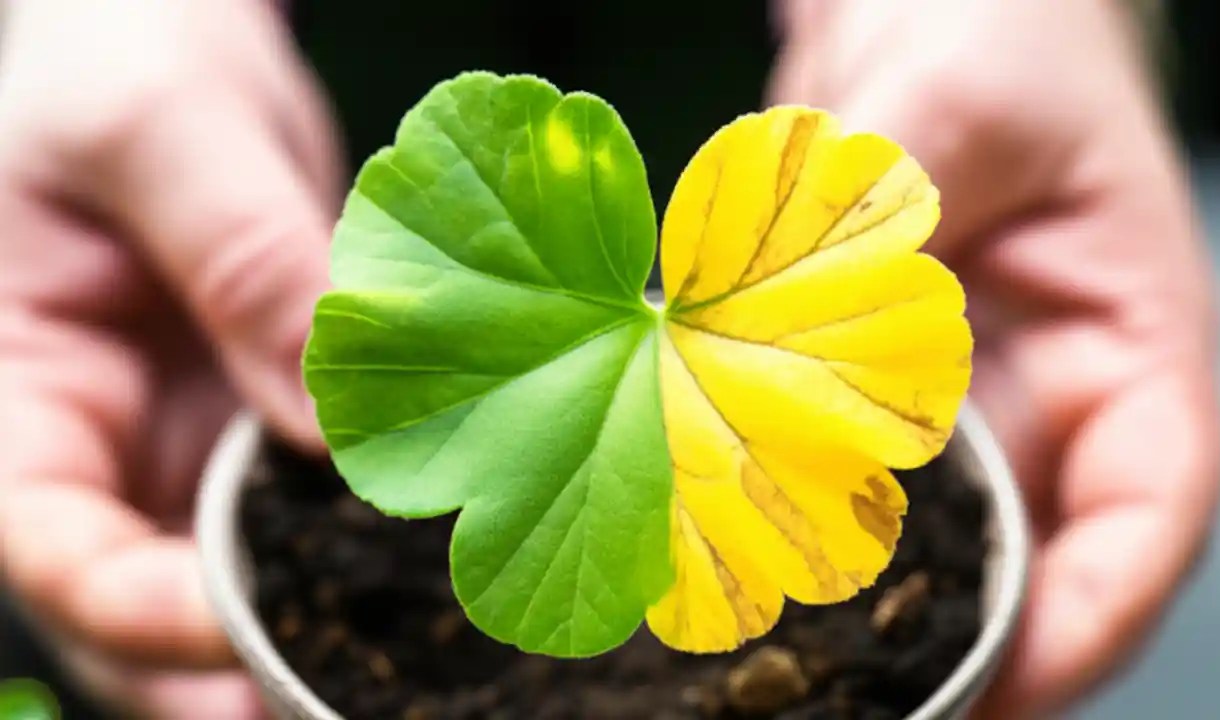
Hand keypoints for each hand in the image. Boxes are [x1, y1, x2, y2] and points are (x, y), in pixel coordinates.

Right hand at [0, 0, 338, 715]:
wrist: (175, 54)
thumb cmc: (120, 67)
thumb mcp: (164, 132)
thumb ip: (244, 263)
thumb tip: (336, 421)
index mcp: (20, 400)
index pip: (56, 546)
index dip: (147, 608)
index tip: (256, 628)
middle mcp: (103, 450)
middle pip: (143, 610)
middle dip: (236, 672)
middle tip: (343, 703)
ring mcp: (188, 451)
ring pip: (236, 585)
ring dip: (313, 636)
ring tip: (408, 679)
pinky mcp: (270, 434)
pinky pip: (312, 515)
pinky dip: (365, 557)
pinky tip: (440, 583)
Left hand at [771, 0, 1219, 715]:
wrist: (925, 8)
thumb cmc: (1000, 33)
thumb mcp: (957, 108)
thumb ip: (884, 214)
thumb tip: (786, 313)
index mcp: (1126, 346)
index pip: (1151, 508)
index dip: (1102, 611)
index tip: (1023, 681)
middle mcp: (1043, 397)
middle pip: (1029, 555)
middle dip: (958, 636)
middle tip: (865, 696)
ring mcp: (952, 401)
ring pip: (925, 533)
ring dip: (862, 593)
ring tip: (784, 654)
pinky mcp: (863, 386)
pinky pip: (833, 471)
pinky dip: (785, 511)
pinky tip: (720, 540)